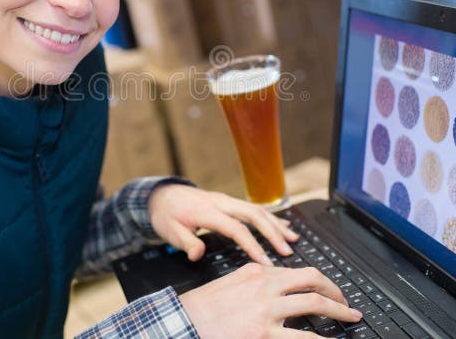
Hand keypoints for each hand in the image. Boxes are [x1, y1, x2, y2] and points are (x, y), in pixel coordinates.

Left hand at [148, 184, 297, 263]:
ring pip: (257, 210)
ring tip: (293, 239)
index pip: (235, 228)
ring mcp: (227, 201)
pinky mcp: (229, 202)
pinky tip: (283, 226)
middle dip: (273, 233)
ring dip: (276, 224)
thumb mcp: (169, 231)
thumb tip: (198, 254)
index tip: (265, 261)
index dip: (252, 245)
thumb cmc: (166, 214)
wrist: (162, 195)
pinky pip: (254, 208)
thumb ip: (186, 242)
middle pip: (253, 215)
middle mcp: (221, 203)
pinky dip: (270, 217)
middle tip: (287, 251)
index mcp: (207, 211)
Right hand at [179, 264, 360, 337]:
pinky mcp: (264, 333)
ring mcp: (267, 309)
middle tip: (346, 303)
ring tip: (350, 318)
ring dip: (339, 310)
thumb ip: (255, 282)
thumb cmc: (202, 308)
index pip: (297, 270)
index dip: (318, 280)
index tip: (327, 289)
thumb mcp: (231, 283)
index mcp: (257, 271)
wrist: (183, 322)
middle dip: (336, 290)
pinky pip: (304, 336)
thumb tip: (278, 286)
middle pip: (312, 279)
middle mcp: (265, 285)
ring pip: (315, 302)